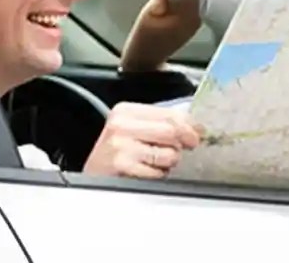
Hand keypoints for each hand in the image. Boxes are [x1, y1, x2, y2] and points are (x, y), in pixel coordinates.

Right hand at [83, 102, 201, 178]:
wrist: (89, 177)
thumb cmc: (115, 154)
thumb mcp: (132, 130)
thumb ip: (159, 123)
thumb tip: (195, 127)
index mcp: (126, 111)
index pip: (170, 114)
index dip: (191, 125)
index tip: (199, 133)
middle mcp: (122, 125)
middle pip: (172, 131)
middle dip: (183, 144)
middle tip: (184, 149)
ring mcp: (122, 146)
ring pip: (169, 153)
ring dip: (170, 162)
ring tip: (156, 162)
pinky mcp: (124, 166)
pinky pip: (158, 172)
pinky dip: (158, 175)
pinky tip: (146, 172)